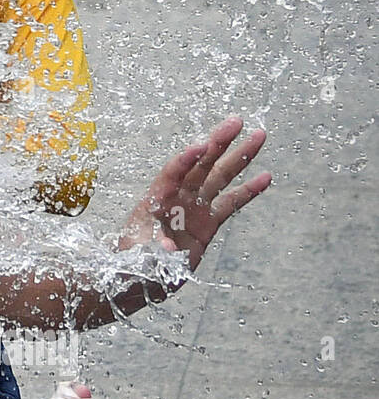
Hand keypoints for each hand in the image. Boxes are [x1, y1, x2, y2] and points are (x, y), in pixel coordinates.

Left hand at [118, 116, 271, 282]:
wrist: (140, 276)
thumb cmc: (133, 263)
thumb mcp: (138, 256)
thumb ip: (152, 250)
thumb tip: (168, 247)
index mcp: (156, 199)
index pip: (172, 172)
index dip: (186, 159)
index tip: (201, 145)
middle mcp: (177, 197)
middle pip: (200, 164)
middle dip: (218, 143)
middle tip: (236, 122)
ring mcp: (194, 206)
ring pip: (220, 176)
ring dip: (238, 157)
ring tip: (258, 136)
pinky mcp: (208, 221)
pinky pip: (230, 201)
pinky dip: (247, 190)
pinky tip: (265, 176)